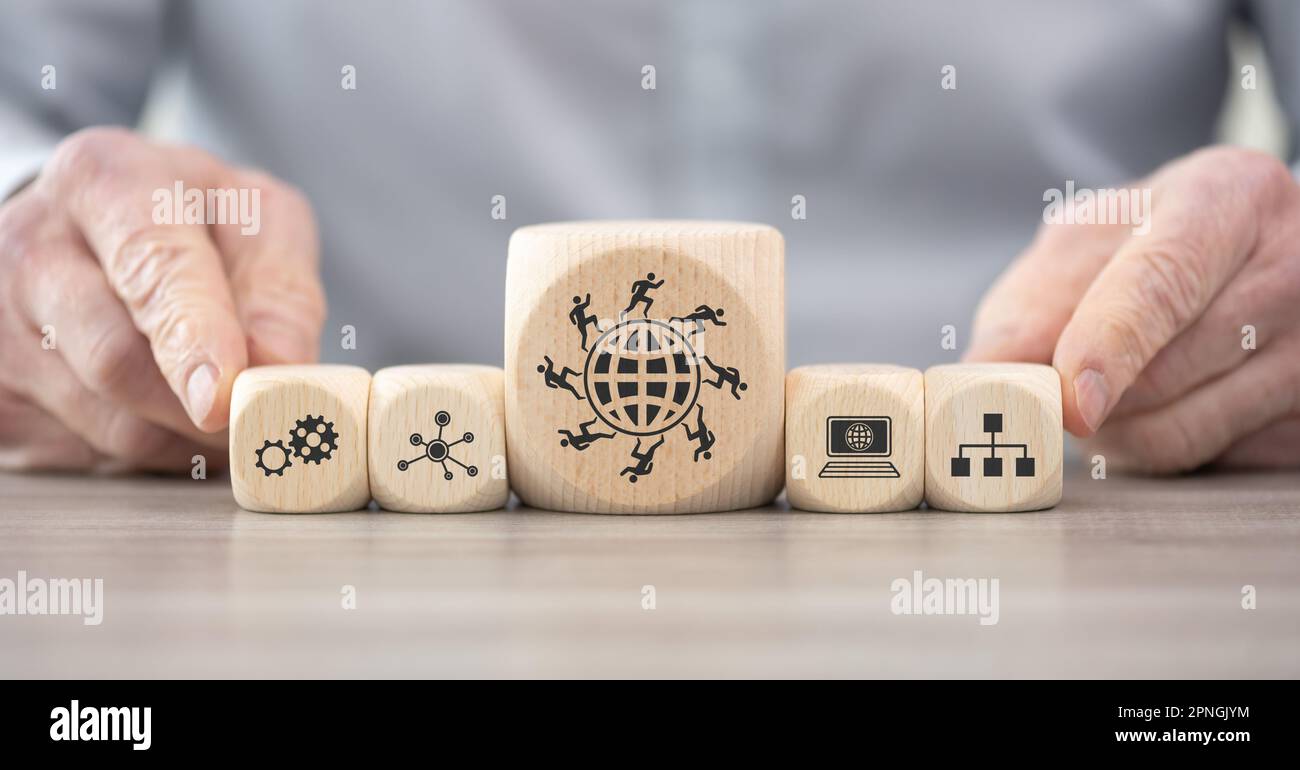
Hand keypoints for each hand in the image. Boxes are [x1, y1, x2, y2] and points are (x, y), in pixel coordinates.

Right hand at [0, 127, 324, 470]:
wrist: (90, 227)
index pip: (150, 266)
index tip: (223, 395)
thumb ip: (282, 289)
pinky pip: (86, 456)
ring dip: (184, 436)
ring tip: (218, 406)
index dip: (191, 337)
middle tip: (260, 424)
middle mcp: (34, 246)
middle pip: (116, 360)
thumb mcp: (255, 222)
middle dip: (202, 409)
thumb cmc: (189, 222)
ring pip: (107, 423)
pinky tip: (160, 412)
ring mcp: (0, 325)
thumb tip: (283, 367)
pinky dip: (147, 450)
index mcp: (106, 181)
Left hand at [966, 146, 1299, 472]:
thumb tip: (980, 377)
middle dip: (1083, 395)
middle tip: (1056, 379)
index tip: (1071, 400)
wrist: (1252, 253)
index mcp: (1227, 196)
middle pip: (1160, 374)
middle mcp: (1290, 266)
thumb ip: (1029, 306)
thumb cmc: (1148, 244)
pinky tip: (1165, 400)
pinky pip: (1205, 463)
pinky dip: (1156, 446)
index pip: (1162, 283)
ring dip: (1112, 431)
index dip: (1108, 346)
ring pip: (1178, 433)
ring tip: (1108, 385)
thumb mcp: (1084, 245)